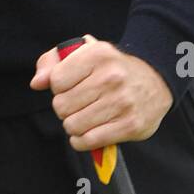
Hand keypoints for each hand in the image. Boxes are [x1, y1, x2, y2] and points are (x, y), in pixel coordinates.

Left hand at [30, 35, 172, 150]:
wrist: (156, 79)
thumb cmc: (112, 67)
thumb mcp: (84, 52)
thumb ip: (53, 63)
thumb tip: (36, 83)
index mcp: (98, 54)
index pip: (56, 81)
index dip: (58, 87)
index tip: (70, 87)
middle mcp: (111, 77)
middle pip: (62, 106)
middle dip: (64, 108)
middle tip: (78, 104)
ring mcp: (122, 102)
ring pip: (73, 125)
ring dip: (73, 125)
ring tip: (84, 117)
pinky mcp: (131, 125)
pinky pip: (90, 141)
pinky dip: (81, 141)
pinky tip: (87, 132)